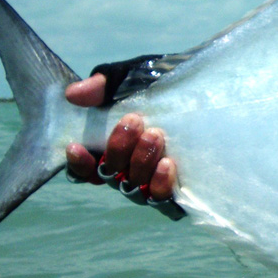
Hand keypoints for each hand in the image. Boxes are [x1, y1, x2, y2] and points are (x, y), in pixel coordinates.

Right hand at [63, 75, 176, 201]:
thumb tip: (74, 95)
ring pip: (135, 186)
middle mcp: (127, 170)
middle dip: (119, 148)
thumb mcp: (130, 78)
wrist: (203, 87)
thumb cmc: (159, 84)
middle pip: (110, 173)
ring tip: (154, 136)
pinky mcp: (176, 189)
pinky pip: (162, 199)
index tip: (76, 146)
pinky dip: (160, 184)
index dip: (78, 164)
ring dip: (140, 162)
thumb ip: (102, 86)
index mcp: (111, 149)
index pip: (84, 169)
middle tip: (134, 121)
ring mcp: (150, 182)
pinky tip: (167, 164)